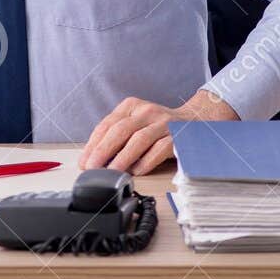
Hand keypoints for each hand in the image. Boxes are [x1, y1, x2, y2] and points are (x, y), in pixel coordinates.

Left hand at [79, 89, 238, 174]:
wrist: (194, 121)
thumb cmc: (158, 127)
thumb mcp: (136, 124)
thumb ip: (117, 138)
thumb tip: (93, 160)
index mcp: (132, 106)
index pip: (108, 124)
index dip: (94, 144)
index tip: (84, 162)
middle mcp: (147, 111)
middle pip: (121, 130)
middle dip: (104, 150)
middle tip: (93, 168)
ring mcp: (164, 123)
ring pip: (139, 139)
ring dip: (123, 158)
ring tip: (112, 172)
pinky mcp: (178, 136)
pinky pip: (159, 149)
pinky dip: (146, 161)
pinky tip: (137, 171)